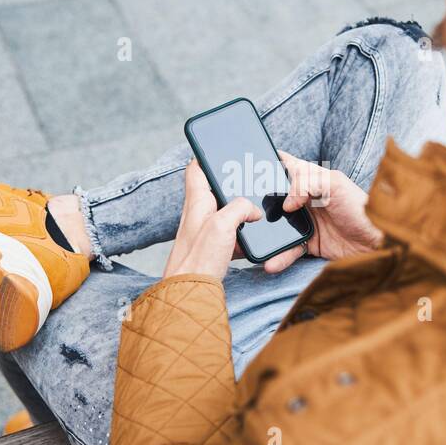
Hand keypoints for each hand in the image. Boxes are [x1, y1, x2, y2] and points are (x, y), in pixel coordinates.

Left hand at [163, 161, 261, 280]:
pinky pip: (230, 234)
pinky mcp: (213, 249)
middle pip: (215, 189)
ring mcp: (205, 232)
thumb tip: (253, 210)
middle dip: (232, 184)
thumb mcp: (222, 225)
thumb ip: (239, 208)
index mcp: (197, 202)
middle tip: (248, 179)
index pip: (195, 169)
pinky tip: (251, 238)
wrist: (189, 294)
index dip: (205, 156)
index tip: (218, 149)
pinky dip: (242, 233)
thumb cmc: (197, 260)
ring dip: (240, 211)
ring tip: (255, 209)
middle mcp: (199, 214)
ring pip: (225, 212)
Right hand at [261, 151, 382, 273]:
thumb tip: (286, 203)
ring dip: (267, 234)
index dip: (271, 163)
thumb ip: (307, 184)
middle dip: (260, 202)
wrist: (378, 243)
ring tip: (254, 241)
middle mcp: (307, 199)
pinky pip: (289, 249)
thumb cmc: (361, 208)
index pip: (288, 166)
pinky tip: (271, 262)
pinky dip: (279, 256)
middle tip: (242, 207)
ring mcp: (308, 222)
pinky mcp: (310, 243)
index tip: (251, 163)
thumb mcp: (335, 185)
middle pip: (277, 198)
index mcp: (313, 179)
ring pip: (280, 226)